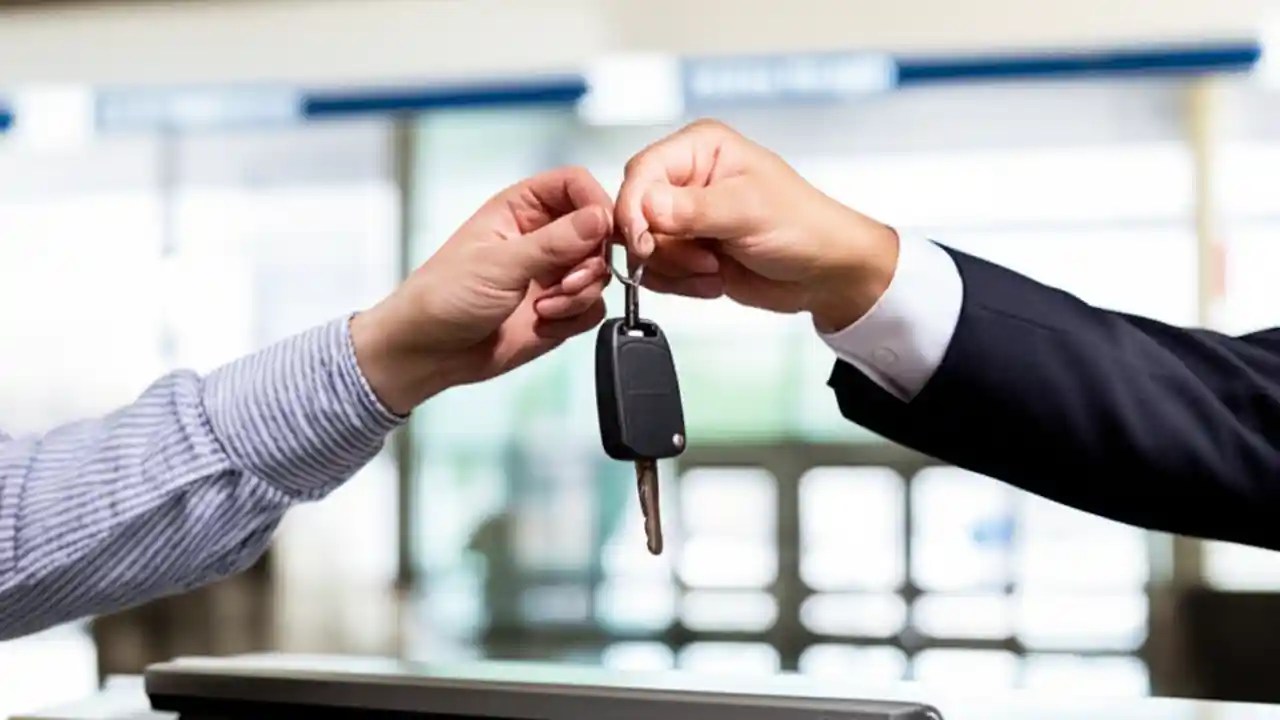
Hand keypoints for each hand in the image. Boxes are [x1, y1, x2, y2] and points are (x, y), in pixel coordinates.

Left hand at [351, 166, 612, 413]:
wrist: (430, 353)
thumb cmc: (444, 296)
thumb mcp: (499, 264)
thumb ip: (554, 242)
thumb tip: (599, 218)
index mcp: (521, 208)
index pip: (576, 185)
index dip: (596, 203)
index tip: (603, 230)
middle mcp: (543, 237)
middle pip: (598, 231)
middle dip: (590, 261)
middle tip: (566, 282)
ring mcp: (553, 273)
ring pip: (600, 272)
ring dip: (580, 294)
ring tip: (545, 307)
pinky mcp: (559, 308)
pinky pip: (593, 307)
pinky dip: (575, 318)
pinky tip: (543, 323)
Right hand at [613, 119, 899, 332]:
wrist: (824, 273)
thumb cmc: (802, 225)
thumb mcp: (748, 210)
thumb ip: (693, 209)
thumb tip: (645, 205)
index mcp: (700, 148)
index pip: (641, 172)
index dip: (634, 209)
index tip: (644, 240)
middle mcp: (686, 179)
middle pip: (635, 214)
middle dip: (664, 246)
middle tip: (705, 257)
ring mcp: (684, 218)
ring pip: (643, 249)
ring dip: (677, 269)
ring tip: (716, 267)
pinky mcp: (686, 251)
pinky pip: (658, 273)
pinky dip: (683, 284)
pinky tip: (715, 278)